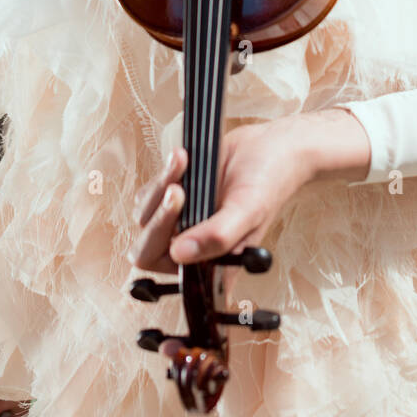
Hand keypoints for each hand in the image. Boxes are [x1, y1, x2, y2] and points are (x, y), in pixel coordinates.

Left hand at [130, 107, 368, 276]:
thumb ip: (218, 235)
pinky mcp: (173, 193)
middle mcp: (191, 246)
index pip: (167, 269)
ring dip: (161, 186)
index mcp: (209, 262)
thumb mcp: (249, 211)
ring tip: (184, 162)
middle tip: (179, 189)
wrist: (272, 147)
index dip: (160, 245)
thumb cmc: (268, 182)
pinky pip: (150, 191)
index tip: (181, 213)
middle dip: (159, 216)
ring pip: (145, 215)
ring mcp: (180, 220)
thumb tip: (179, 253)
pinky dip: (163, 173)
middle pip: (145, 246)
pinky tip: (183, 158)